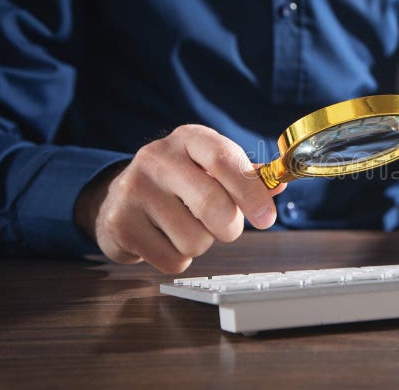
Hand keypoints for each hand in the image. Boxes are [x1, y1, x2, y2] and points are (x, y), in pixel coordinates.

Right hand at [74, 124, 285, 273]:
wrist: (121, 197)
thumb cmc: (182, 183)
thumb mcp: (213, 169)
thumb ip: (248, 178)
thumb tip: (279, 184)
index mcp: (189, 139)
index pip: (224, 159)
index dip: (251, 191)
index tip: (267, 218)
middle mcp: (157, 157)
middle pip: (213, 205)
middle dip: (229, 227)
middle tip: (225, 227)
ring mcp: (133, 189)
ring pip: (194, 240)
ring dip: (200, 244)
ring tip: (184, 227)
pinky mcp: (119, 223)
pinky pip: (172, 260)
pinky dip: (178, 258)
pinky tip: (164, 239)